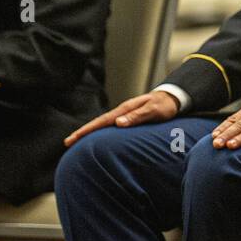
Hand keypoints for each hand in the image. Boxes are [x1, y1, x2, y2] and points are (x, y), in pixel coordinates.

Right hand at [64, 90, 179, 145]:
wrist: (173, 97)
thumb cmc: (164, 106)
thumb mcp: (154, 111)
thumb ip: (137, 116)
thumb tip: (117, 123)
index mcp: (125, 110)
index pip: (102, 121)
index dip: (87, 130)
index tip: (73, 138)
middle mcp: (122, 112)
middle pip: (98, 123)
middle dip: (82, 132)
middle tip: (67, 143)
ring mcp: (124, 114)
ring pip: (103, 124)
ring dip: (90, 132)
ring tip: (76, 141)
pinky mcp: (128, 118)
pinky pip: (110, 125)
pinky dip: (100, 131)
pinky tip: (97, 138)